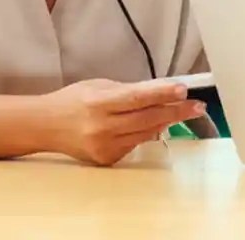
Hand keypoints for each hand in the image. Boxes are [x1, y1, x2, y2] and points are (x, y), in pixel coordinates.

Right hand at [41, 79, 205, 165]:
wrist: (46, 126)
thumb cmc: (74, 100)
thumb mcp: (100, 86)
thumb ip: (130, 90)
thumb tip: (162, 92)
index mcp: (99, 103)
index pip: (137, 98)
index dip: (162, 94)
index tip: (183, 90)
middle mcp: (102, 127)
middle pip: (147, 119)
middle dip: (176, 111)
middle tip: (198, 105)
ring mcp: (104, 146)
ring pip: (146, 134)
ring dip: (166, 122)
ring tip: (183, 111)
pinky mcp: (106, 159)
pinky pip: (135, 144)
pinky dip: (146, 133)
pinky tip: (154, 125)